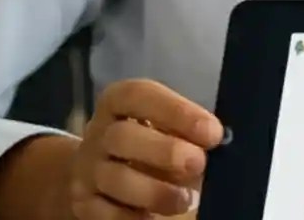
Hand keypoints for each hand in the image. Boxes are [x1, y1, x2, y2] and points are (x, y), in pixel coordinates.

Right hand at [70, 79, 223, 218]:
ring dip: (154, 191)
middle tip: (198, 163)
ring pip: (114, 178)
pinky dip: (133, 218)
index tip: (213, 131)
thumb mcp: (164, 126)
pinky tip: (157, 218)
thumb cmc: (148, 141)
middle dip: (165, 150)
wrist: (97, 172)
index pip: (139, 95)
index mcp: (119, 102)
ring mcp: (87, 170)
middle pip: (123, 136)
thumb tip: (219, 139)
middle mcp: (99, 133)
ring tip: (186, 199)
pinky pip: (105, 213)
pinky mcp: (85, 203)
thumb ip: (187, 130)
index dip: (177, 111)